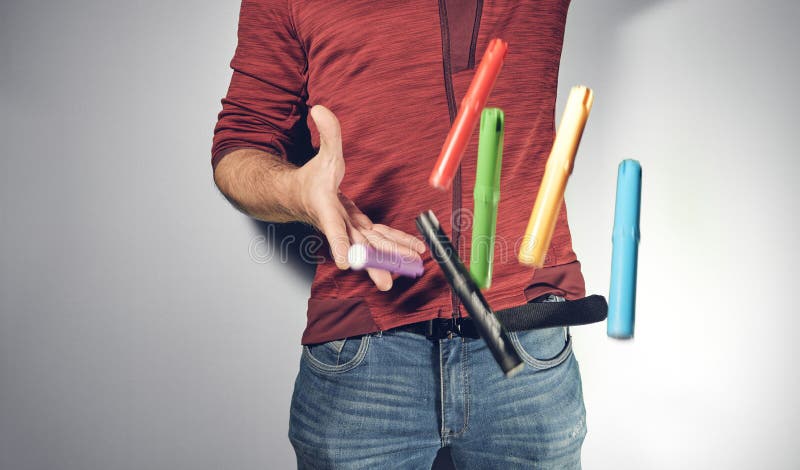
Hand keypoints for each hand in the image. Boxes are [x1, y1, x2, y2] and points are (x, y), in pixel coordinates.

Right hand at [295, 105, 425, 290]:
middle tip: (387, 282)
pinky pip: (380, 240)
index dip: (338, 245)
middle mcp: (339, 224)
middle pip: (358, 246)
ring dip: (391, 259)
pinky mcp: (359, 230)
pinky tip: (413, 252)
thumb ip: (326, 134)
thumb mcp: (321, 153)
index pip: (333, 228)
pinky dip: (396, 245)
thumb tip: (319, 108)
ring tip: (410, 270)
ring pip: (372, 247)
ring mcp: (350, 229)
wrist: (298, 196)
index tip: (346, 263)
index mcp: (325, 207)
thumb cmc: (311, 178)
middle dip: (374, 264)